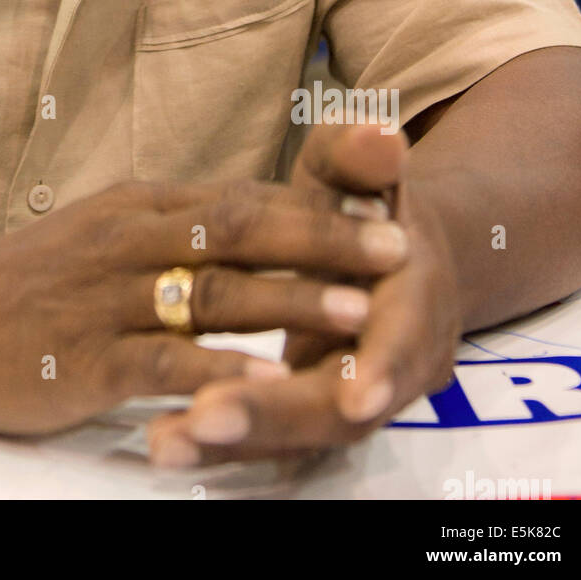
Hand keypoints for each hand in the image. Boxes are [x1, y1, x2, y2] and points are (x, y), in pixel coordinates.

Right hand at [0, 174, 408, 435]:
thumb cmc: (35, 277)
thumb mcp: (106, 230)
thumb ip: (175, 227)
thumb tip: (255, 221)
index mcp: (141, 206)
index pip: (239, 196)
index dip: (314, 206)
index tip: (380, 208)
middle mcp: (130, 239)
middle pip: (238, 228)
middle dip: (321, 239)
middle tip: (395, 250)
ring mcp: (108, 298)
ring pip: (211, 291)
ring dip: (288, 300)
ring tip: (356, 311)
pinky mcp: (86, 358)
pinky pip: (162, 360)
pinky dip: (217, 368)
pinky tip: (266, 380)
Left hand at [145, 121, 461, 464]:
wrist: (386, 255)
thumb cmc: (363, 204)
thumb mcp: (358, 172)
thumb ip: (360, 156)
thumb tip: (380, 134)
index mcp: (415, 302)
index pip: (403, 341)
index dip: (381, 367)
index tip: (349, 395)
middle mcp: (393, 368)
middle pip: (342, 408)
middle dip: (278, 415)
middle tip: (206, 415)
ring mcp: (353, 402)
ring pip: (301, 437)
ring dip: (238, 442)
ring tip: (166, 442)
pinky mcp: (311, 418)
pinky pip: (271, 442)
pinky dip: (223, 446)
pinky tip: (164, 442)